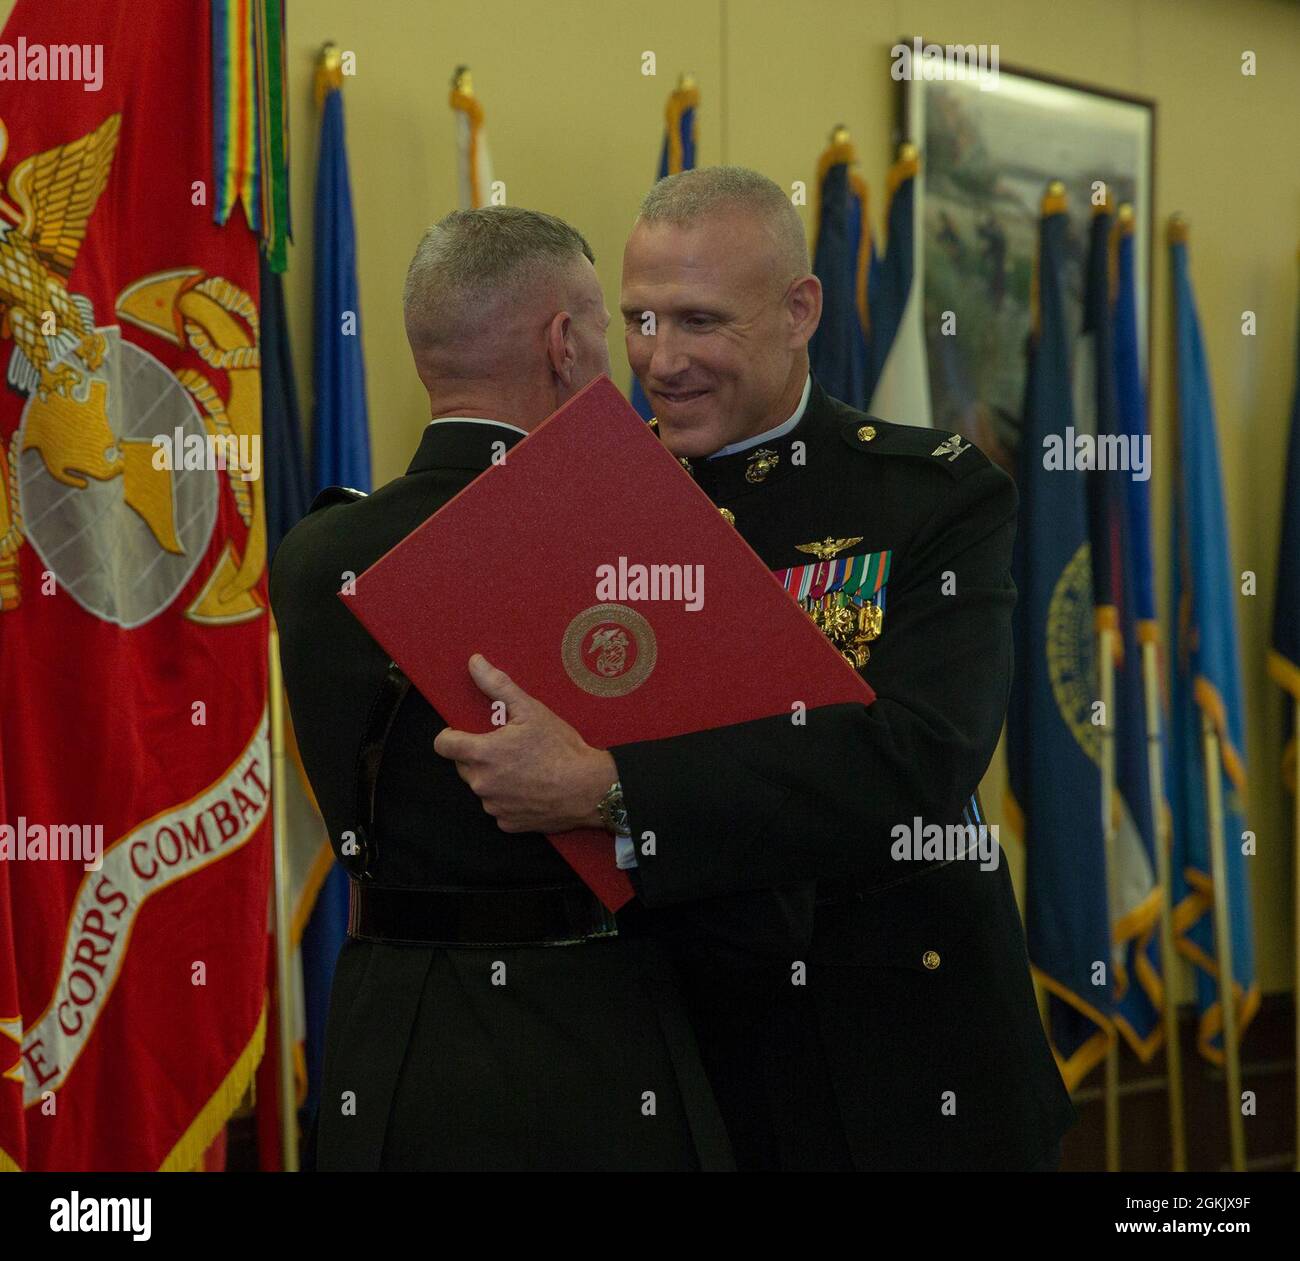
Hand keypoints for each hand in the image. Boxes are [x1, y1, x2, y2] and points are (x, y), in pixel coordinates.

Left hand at [432, 653, 617, 833]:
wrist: (589, 789)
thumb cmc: (560, 749)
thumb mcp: (530, 710)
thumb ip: (497, 686)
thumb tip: (474, 663)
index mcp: (482, 754)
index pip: (443, 745)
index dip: (451, 736)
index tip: (464, 732)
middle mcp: (481, 784)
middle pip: (464, 765)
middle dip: (479, 755)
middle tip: (508, 746)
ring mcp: (494, 806)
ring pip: (483, 787)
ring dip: (494, 777)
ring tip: (524, 768)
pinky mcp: (508, 823)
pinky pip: (499, 807)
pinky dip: (510, 798)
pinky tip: (531, 788)